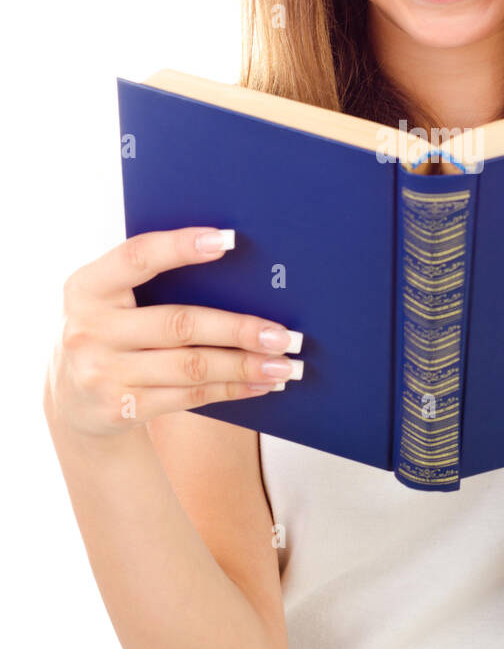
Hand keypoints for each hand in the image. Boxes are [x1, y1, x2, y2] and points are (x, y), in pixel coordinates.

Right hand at [43, 227, 304, 438]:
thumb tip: (232, 261)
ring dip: (245, 365)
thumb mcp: (111, 299)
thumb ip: (151, 279)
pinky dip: (232, 389)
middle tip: (283, 333)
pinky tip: (261, 383)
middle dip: (238, 329)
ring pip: (191, 367)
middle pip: (179, 324)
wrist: (72, 398)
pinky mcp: (121, 408)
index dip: (180, 247)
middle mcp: (89, 330)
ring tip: (284, 363)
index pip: (136, 258)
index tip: (228, 240)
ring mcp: (103, 373)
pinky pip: (189, 396)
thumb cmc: (112, 330)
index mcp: (87, 287)